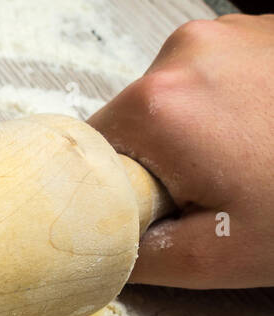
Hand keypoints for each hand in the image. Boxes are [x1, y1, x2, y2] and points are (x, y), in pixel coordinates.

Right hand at [89, 14, 273, 288]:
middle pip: (135, 121)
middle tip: (216, 194)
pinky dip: (237, 108)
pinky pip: (223, 76)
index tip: (157, 212)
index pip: (91, 154)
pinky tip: (270, 136)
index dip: (117, 190)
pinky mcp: (265, 27)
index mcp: (158, 106)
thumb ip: (138, 257)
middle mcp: (186, 52)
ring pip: (180, 97)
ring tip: (252, 162)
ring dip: (201, 133)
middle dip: (162, 160)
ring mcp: (230, 31)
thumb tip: (104, 247)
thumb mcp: (217, 257)